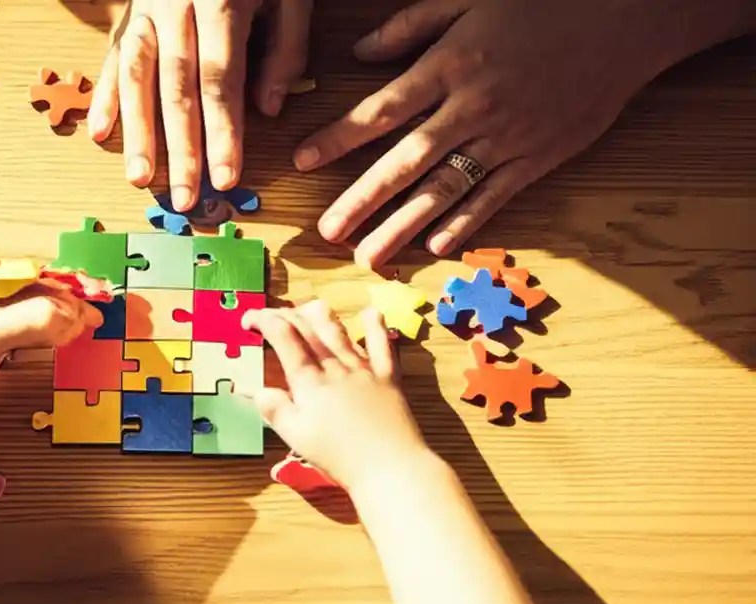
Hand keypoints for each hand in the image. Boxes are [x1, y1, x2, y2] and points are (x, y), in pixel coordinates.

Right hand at [89, 0, 311, 210]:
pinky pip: (111, 59)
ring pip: (136, 78)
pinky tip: (99, 134)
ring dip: (136, 133)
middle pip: (176, 88)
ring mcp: (144, 11)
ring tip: (139, 179)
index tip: (227, 178)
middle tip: (184, 197)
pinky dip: (102, 97)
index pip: (220, 81)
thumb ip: (285, 48)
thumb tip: (268, 109)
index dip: (223, 133)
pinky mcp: (126, 15)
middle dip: (180, 148)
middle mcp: (175, 7)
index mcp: (221, 1)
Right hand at [243, 301, 428, 489]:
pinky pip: (382, 345)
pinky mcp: (387, 377)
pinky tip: (371, 313)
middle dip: (284, 314)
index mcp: (309, 381)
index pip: (282, 337)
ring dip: (320, 314)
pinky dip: (375, 327)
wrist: (388, 466)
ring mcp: (363, 369)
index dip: (263, 320)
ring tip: (308, 307)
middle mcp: (334, 367)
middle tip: (271, 315)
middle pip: (307, 328)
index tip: (248, 320)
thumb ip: (275, 408)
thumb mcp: (296, 436)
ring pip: (338, 330)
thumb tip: (255, 389)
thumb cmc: (339, 456)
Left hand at [295, 0, 678, 268]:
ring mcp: (508, 137)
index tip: (300, 160)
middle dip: (361, 199)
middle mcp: (473, 108)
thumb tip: (359, 53)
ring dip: (403, 226)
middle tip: (327, 232)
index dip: (337, 138)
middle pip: (405, 162)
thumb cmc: (542, 0)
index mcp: (450, 65)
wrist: (626, 18)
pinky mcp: (541, 156)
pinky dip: (466, 223)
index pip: (380, 110)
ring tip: (369, 256)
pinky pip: (496, 196)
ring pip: (446, 189)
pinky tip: (435, 246)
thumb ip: (411, 25)